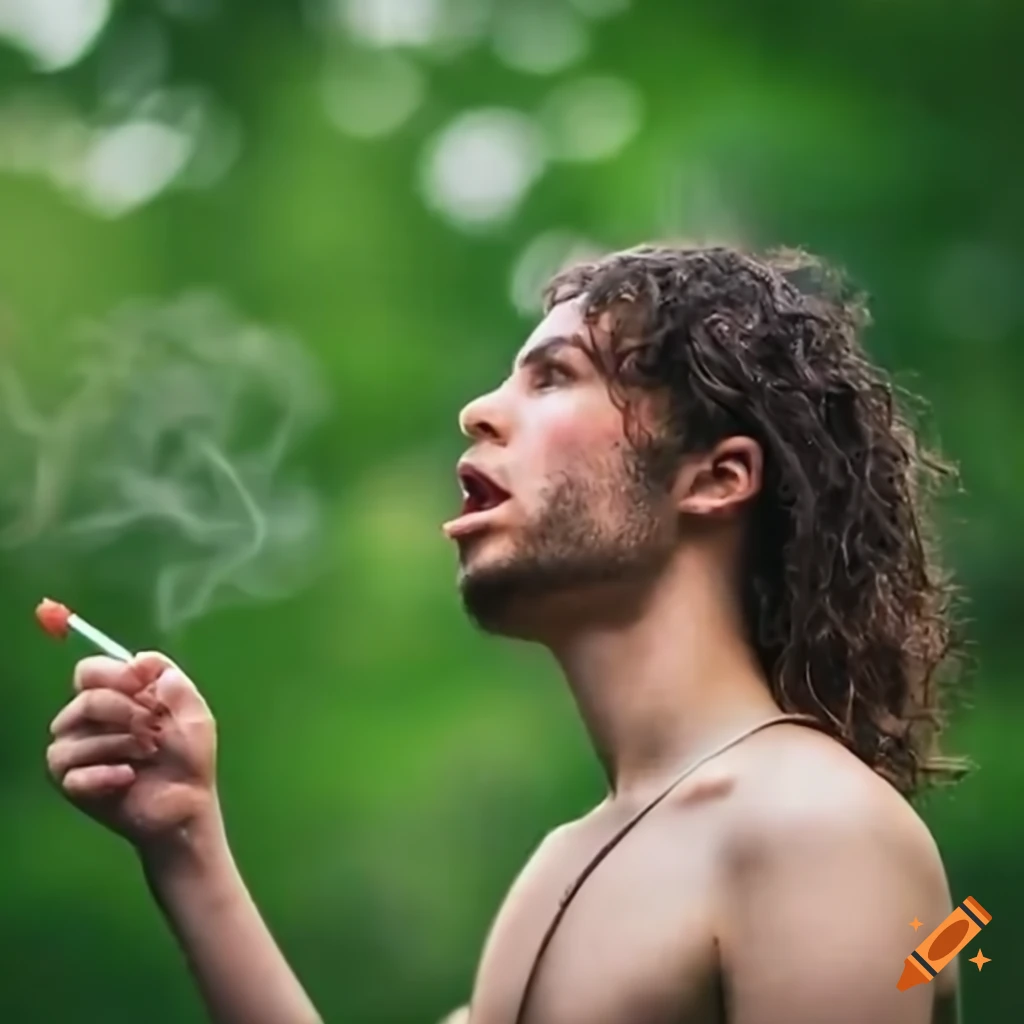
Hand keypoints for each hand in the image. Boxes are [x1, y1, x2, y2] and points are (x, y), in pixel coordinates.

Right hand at [47, 652, 218, 854]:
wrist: (187, 806)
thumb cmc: (188, 758)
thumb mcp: (194, 715)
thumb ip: (174, 684)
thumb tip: (142, 659)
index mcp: (117, 697)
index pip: (91, 671)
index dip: (113, 674)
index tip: (140, 684)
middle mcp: (88, 721)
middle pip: (85, 699)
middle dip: (124, 711)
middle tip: (152, 730)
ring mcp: (76, 753)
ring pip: (75, 735)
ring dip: (120, 744)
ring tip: (146, 756)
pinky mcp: (73, 785)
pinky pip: (72, 772)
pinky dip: (104, 774)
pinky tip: (127, 777)